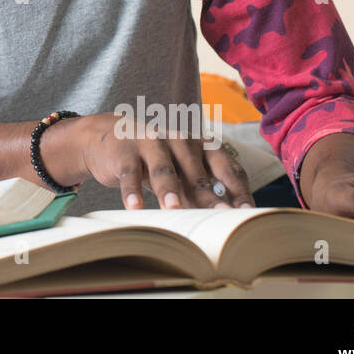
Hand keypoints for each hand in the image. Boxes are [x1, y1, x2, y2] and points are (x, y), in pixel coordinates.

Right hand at [49, 112, 255, 210]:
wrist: (108, 136)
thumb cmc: (154, 159)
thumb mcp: (180, 170)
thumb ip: (200, 188)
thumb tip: (225, 218)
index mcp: (200, 145)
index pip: (226, 167)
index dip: (238, 190)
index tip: (246, 214)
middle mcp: (179, 140)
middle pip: (197, 172)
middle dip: (208, 195)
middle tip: (219, 215)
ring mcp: (150, 143)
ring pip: (163, 169)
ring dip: (168, 190)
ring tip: (174, 210)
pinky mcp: (124, 152)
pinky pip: (129, 173)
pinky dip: (131, 191)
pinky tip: (134, 207)